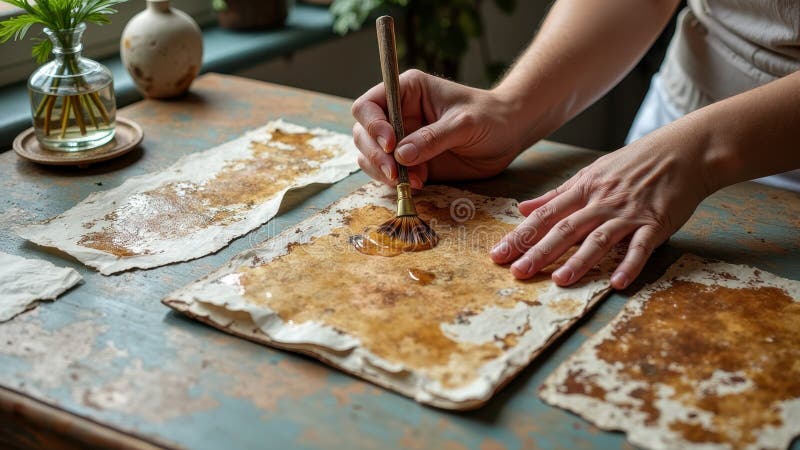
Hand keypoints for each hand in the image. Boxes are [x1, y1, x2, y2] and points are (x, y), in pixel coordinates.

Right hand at [351, 69, 524, 187]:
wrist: (508, 135)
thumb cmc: (490, 117)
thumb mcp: (464, 124)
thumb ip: (433, 138)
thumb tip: (400, 155)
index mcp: (406, 92)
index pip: (369, 105)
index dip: (372, 126)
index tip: (391, 145)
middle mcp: (398, 115)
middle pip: (363, 134)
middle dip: (375, 155)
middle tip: (395, 173)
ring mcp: (402, 140)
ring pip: (370, 156)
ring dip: (383, 172)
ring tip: (411, 181)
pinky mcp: (410, 162)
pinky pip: (388, 174)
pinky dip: (396, 182)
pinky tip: (418, 184)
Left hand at [490, 122, 712, 288]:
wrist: (683, 150)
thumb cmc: (633, 164)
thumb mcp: (590, 173)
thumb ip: (556, 195)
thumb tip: (522, 208)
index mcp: (583, 189)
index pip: (545, 216)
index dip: (521, 235)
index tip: (498, 254)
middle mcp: (602, 201)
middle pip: (566, 229)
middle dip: (539, 252)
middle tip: (517, 273)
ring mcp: (629, 213)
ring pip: (599, 238)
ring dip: (579, 260)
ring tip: (559, 280)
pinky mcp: (656, 223)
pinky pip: (641, 247)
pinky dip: (629, 264)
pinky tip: (617, 283)